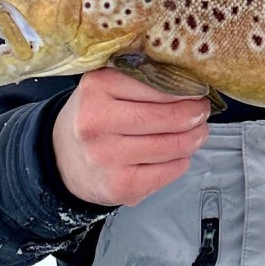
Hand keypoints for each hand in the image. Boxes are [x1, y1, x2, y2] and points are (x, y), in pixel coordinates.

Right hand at [52, 67, 210, 206]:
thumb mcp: (106, 86)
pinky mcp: (120, 186)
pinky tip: (177, 155)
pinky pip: (169, 172)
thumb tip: (193, 84)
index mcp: (97, 87)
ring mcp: (108, 157)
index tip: (198, 91)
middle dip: (196, 115)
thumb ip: (142, 79)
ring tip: (197, 132)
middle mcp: (98, 122)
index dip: (187, 90)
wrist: (62, 158)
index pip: (159, 86)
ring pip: (174, 146)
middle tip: (203, 112)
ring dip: (194, 138)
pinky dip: (181, 162)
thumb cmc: (94, 116)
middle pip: (170, 118)